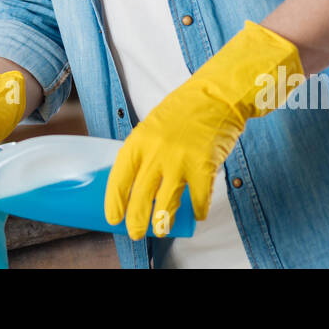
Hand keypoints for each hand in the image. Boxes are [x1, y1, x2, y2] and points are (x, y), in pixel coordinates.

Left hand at [104, 20, 302, 239]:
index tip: (113, 217)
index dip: (114, 201)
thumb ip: (144, 152)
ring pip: (166, 205)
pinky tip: (198, 213)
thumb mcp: (153, 126)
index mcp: (139, 141)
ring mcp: (180, 161)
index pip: (119, 177)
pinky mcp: (204, 167)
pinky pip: (199, 200)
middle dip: (137, 221)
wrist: (216, 96)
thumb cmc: (184, 110)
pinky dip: (199, 210)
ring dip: (163, 222)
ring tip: (162, 230)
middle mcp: (156, 153)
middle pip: (141, 197)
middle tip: (137, 232)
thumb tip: (135, 181)